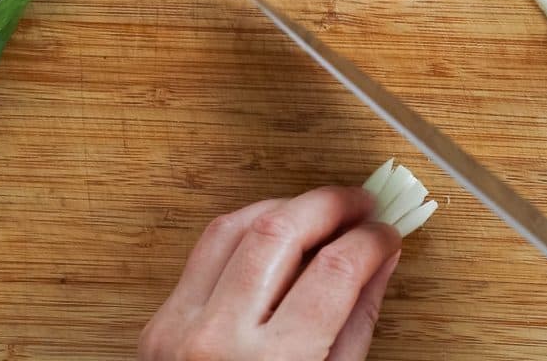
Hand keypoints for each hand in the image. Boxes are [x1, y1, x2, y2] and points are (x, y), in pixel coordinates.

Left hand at [138, 186, 401, 360]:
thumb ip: (356, 321)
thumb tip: (380, 260)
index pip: (335, 272)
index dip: (371, 240)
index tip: (387, 232)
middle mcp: (219, 341)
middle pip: (282, 232)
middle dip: (331, 205)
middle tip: (362, 205)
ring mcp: (180, 327)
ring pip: (237, 225)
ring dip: (288, 206)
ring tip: (323, 211)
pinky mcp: (159, 320)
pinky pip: (205, 248)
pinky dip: (246, 227)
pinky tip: (276, 230)